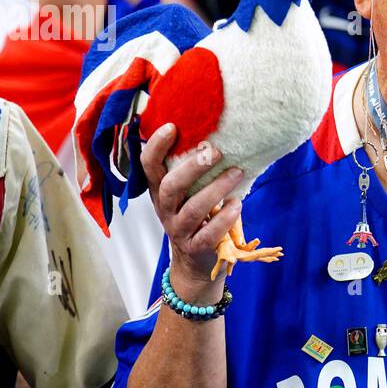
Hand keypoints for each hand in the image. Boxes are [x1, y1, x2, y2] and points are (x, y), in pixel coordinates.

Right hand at [140, 123, 242, 299]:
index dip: (156, 146)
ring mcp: (178, 230)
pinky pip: (208, 234)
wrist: (196, 261)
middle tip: (215, 151)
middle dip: (191, 167)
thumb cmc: (198, 216)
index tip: (172, 126)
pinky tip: (238, 204)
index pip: (148, 165)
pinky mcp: (195, 248)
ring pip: (192, 209)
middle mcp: (164, 209)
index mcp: (160, 190)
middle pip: (169, 186)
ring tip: (237, 173)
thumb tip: (216, 133)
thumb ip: (193, 170)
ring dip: (216, 189)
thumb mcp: (188, 192)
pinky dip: (224, 218)